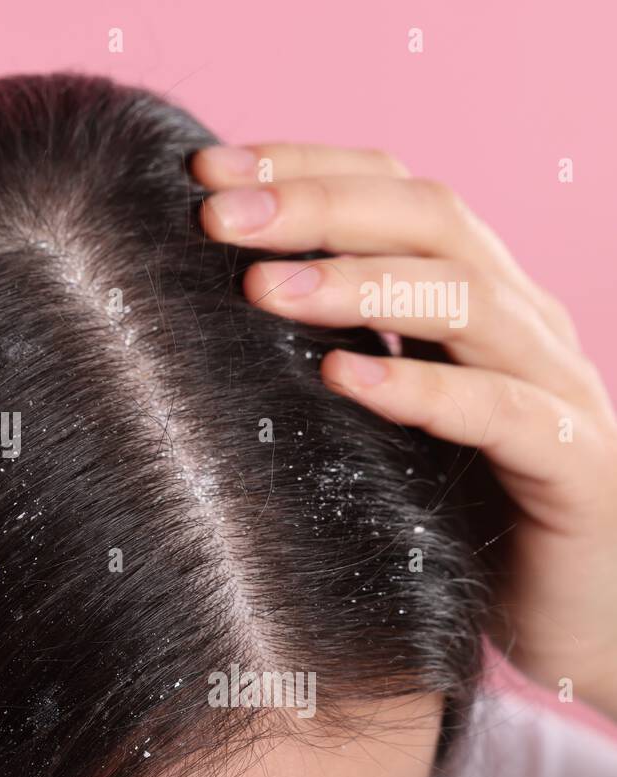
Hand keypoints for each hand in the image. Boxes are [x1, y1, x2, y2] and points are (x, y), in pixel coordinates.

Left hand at [192, 143, 616, 718]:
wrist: (573, 607)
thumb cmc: (454, 506)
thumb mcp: (380, 412)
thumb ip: (328, 348)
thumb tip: (212, 304)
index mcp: (471, 291)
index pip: (392, 190)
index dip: (303, 167)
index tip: (204, 167)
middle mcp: (519, 320)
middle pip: (430, 218)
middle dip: (317, 205)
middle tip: (217, 215)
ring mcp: (554, 386)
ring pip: (469, 298)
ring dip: (359, 283)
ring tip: (263, 287)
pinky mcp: (574, 465)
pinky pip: (503, 412)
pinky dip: (423, 388)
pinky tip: (346, 378)